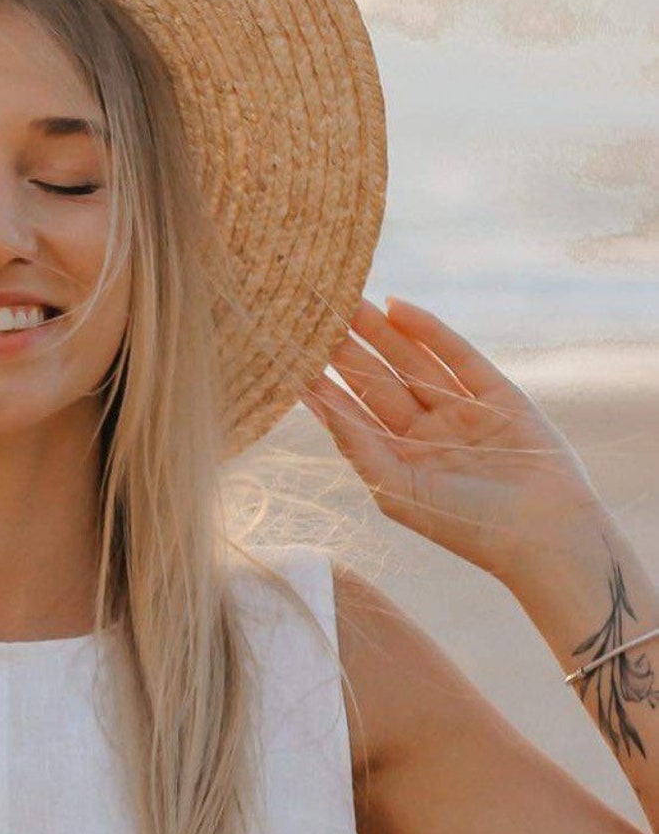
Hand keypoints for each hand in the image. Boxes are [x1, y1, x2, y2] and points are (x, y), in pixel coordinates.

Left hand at [299, 295, 606, 581]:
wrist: (543, 533)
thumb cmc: (467, 527)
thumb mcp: (398, 491)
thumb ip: (360, 449)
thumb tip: (322, 407)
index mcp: (399, 462)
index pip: (353, 416)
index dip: (324, 386)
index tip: (291, 356)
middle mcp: (427, 434)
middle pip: (378, 383)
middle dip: (348, 351)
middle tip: (315, 314)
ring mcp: (462, 411)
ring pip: (412, 362)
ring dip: (380, 333)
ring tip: (348, 300)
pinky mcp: (497, 393)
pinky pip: (456, 355)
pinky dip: (427, 330)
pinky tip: (397, 308)